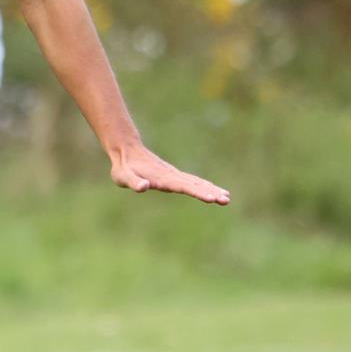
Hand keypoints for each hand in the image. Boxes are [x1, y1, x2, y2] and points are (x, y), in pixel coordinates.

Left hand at [109, 144, 230, 204]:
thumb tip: (144, 187)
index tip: (211, 198)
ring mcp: (174, 175)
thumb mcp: (123, 176)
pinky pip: (194, 182)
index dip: (197, 192)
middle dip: (211, 192)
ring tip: (227, 198)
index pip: (183, 186)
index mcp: (162, 178)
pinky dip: (206, 186)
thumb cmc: (123, 167)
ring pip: (197, 182)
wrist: (127, 151)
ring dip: (212, 190)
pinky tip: (215, 192)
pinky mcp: (174, 176)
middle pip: (195, 184)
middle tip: (226, 200)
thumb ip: (133, 182)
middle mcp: (172, 176)